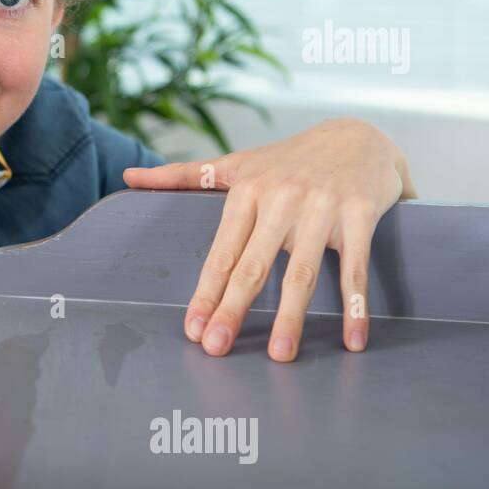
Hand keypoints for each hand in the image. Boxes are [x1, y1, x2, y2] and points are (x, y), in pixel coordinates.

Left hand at [123, 118, 416, 361]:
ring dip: (291, 316)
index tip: (193, 328)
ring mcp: (321, 208)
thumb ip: (182, 176)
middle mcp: (281, 200)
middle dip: (232, 309)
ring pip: (302, 272)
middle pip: (253, 267)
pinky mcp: (360, 214)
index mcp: (247, 192)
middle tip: (216, 348)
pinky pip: (355, 268)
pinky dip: (355, 306)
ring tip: (279, 354)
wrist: (358, 134)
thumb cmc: (288, 159)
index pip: (221, 253)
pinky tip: (352, 339)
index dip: (205, 293)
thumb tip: (128, 177)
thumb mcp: (236, 164)